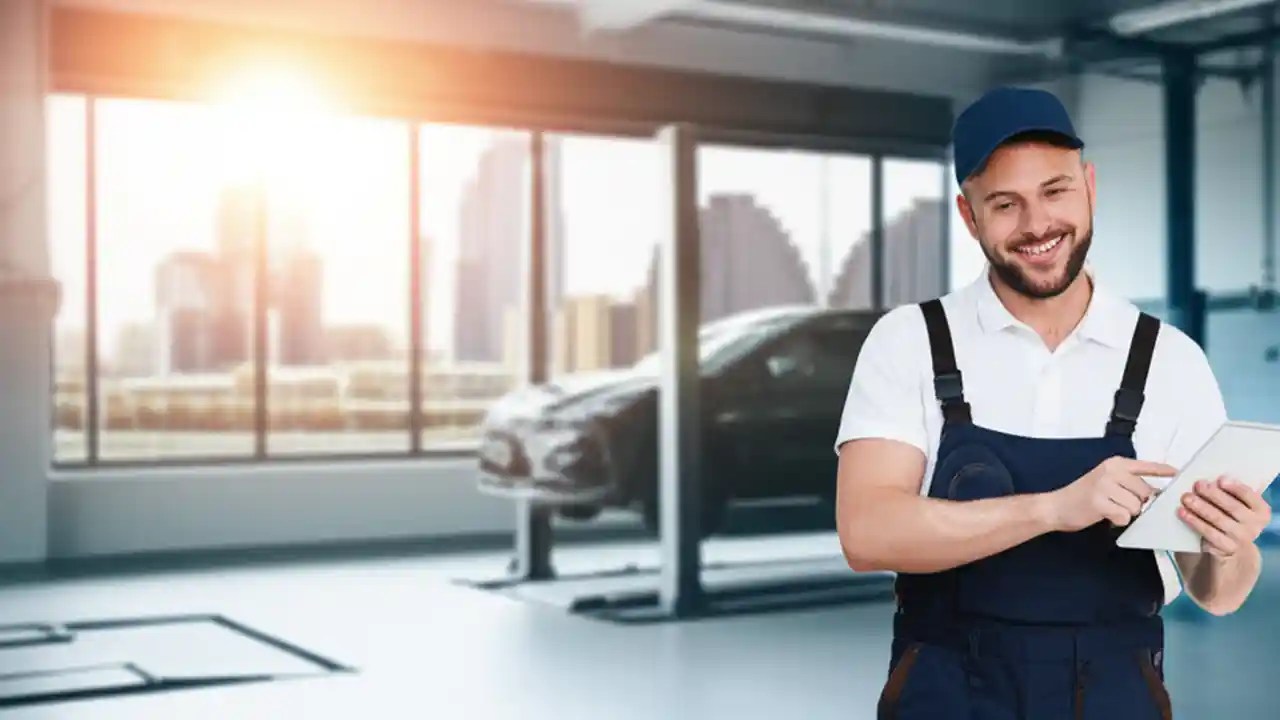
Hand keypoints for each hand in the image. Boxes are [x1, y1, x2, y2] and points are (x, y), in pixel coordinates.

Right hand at [1048, 457, 1175, 531]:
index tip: (1179, 473)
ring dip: (1127, 513)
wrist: (1056, 506)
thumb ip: (1128, 482)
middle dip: (1138, 503)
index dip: (1164, 471)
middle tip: (1120, 504)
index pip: (1146, 465)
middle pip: (1145, 492)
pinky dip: (1118, 521)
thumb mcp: (1106, 481)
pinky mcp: (1099, 502)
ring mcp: (1104, 485)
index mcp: (1115, 463)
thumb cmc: (1083, 496)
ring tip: (1110, 509)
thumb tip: (1155, 492)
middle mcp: (1111, 471)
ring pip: (1136, 506)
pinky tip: (1105, 516)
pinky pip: (1124, 517)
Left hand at [1178, 476, 1272, 558]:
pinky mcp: (1226, 549)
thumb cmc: (1231, 520)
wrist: (1232, 552)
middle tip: (1198, 485)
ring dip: (1201, 507)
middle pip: (1233, 507)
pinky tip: (1183, 513)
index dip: (1235, 488)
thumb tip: (1211, 481)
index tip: (1220, 479)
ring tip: (1186, 498)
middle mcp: (1254, 525)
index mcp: (1260, 511)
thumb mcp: (1236, 507)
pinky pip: (1209, 533)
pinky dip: (1194, 521)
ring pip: (1219, 519)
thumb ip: (1229, 494)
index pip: (1249, 496)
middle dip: (1213, 494)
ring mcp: (1241, 538)